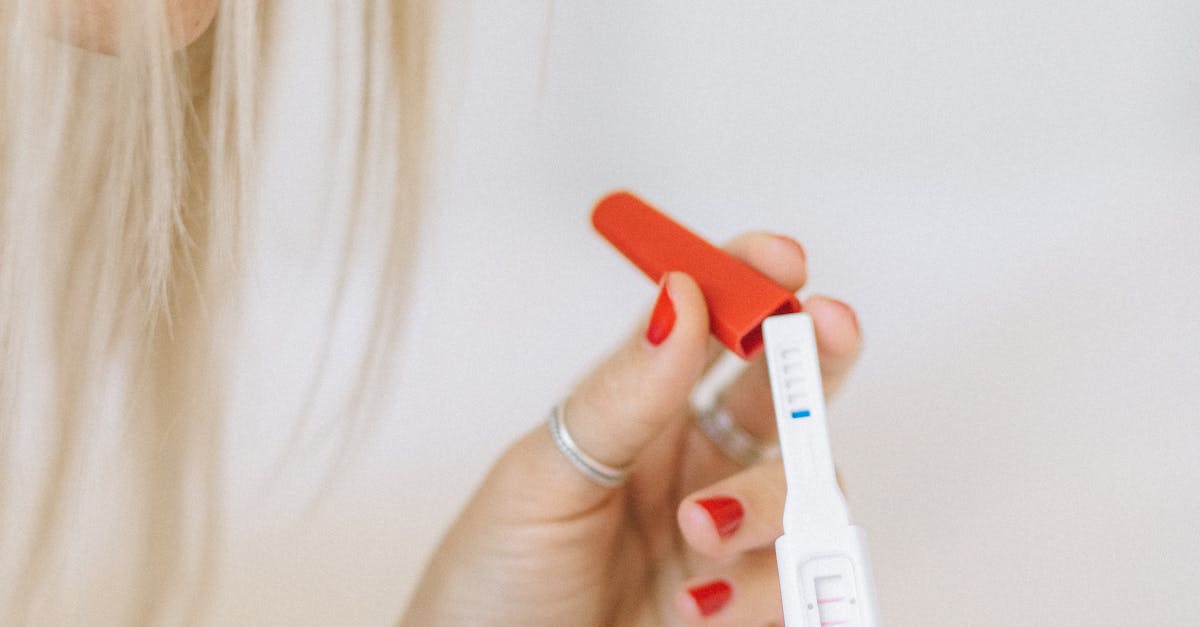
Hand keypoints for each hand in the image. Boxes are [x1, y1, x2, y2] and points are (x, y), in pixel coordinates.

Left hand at [401, 233, 860, 625]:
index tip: (778, 257)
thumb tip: (679, 299)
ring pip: (805, 488)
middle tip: (825, 328)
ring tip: (698, 532)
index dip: (749, 283)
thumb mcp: (542, 481)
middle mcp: (694, 467)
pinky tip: (697, 606)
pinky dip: (764, 589)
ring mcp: (729, 537)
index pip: (707, 331)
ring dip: (765, 501)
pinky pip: (800, 582)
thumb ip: (620, 397)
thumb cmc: (493, 583)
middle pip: (784, 395)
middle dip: (814, 356)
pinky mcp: (748, 607)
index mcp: (639, 417)